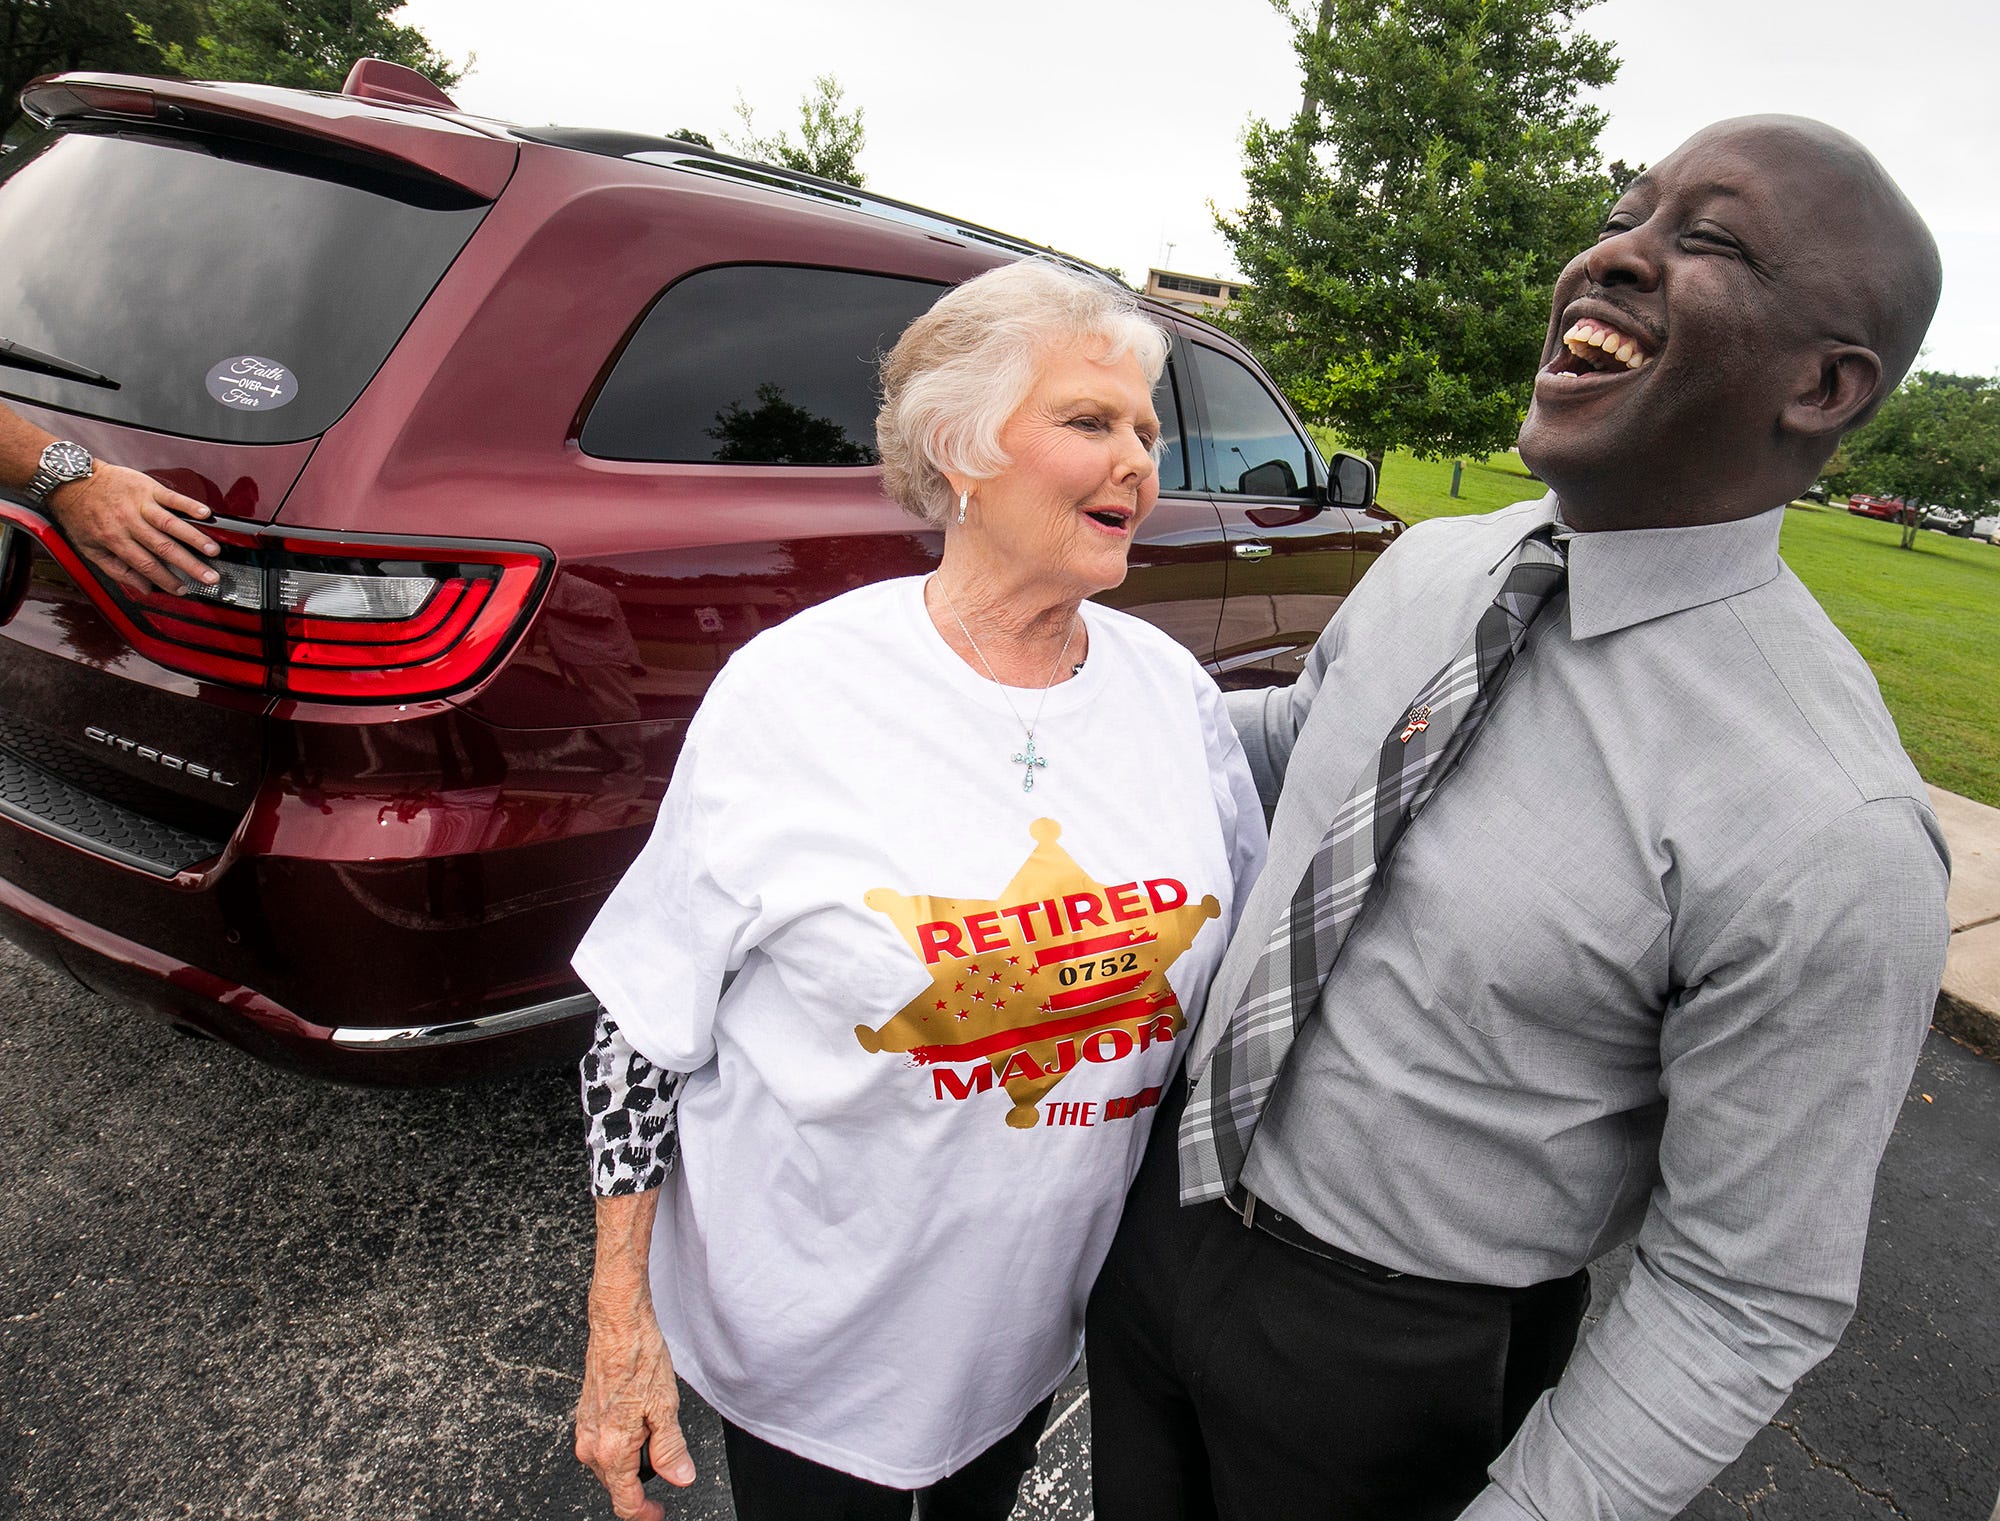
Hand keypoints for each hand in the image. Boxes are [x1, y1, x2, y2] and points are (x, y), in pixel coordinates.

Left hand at [45, 463, 219, 596]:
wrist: (72, 479)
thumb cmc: (80, 515)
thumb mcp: (89, 548)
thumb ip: (116, 570)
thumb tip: (143, 588)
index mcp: (113, 539)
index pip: (145, 565)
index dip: (166, 580)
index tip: (182, 589)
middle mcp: (127, 522)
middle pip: (163, 547)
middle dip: (189, 565)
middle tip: (209, 577)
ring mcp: (138, 503)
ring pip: (170, 523)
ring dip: (194, 538)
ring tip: (213, 551)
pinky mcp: (146, 487)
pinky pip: (171, 497)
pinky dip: (189, 505)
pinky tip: (205, 514)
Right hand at [575, 1284, 694, 1519]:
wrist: (617, 1325)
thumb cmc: (638, 1357)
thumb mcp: (665, 1407)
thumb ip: (671, 1449)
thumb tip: (680, 1477)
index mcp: (610, 1449)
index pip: (625, 1501)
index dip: (645, 1514)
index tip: (659, 1514)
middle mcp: (591, 1444)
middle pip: (617, 1485)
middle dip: (641, 1484)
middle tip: (669, 1465)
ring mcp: (585, 1430)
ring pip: (610, 1465)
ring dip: (633, 1461)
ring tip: (655, 1432)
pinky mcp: (586, 1416)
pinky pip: (604, 1445)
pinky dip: (623, 1444)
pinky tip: (639, 1420)